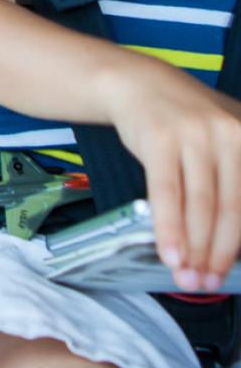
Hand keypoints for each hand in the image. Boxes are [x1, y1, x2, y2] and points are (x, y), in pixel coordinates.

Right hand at [106, 58, 240, 291]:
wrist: (137, 82)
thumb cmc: (184, 121)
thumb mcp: (221, 139)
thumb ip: (234, 178)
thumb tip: (232, 243)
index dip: (239, 245)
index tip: (225, 273)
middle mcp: (231, 135)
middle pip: (230, 207)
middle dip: (218, 252)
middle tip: (205, 284)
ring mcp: (195, 134)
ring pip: (201, 204)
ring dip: (194, 248)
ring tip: (185, 278)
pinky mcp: (160, 137)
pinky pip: (167, 192)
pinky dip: (169, 227)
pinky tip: (169, 253)